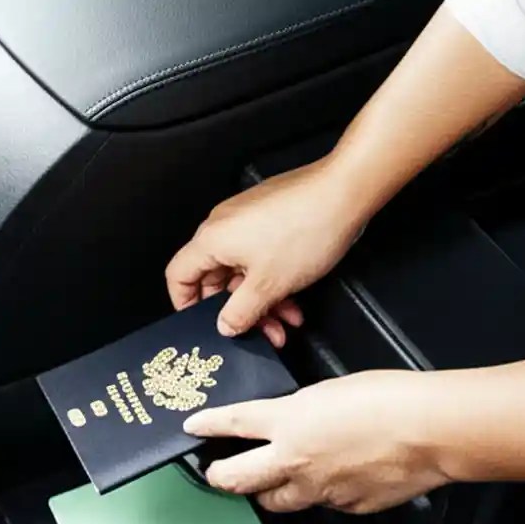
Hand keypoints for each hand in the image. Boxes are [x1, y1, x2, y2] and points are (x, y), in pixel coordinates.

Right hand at [165, 159, 368, 345]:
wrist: (345, 192)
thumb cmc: (307, 228)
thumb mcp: (269, 285)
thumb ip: (240, 312)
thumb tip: (225, 326)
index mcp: (211, 239)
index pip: (179, 275)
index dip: (185, 303)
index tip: (200, 323)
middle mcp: (223, 226)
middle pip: (215, 278)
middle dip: (237, 310)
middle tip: (257, 331)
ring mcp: (246, 220)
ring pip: (242, 271)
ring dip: (261, 301)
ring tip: (285, 320)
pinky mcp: (268, 218)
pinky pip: (259, 257)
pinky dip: (272, 280)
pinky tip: (294, 299)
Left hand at [182, 371, 451, 513]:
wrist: (430, 430)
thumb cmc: (390, 400)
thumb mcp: (331, 391)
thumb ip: (303, 410)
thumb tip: (294, 421)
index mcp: (288, 421)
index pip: (233, 424)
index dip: (208, 425)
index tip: (193, 426)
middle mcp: (294, 459)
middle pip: (236, 478)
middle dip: (219, 477)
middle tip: (214, 473)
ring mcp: (318, 489)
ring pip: (277, 501)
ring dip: (269, 492)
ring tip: (271, 484)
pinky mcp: (345, 506)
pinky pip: (322, 505)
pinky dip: (320, 495)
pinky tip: (332, 482)